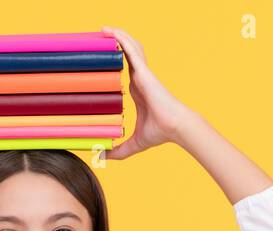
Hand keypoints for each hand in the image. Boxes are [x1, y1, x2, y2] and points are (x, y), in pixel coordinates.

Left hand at [101, 26, 200, 160]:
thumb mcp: (134, 143)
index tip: (98, 57)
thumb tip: (102, 158)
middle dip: (113, 44)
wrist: (175, 127)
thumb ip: (118, 150)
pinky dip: (122, 40)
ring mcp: (143, 73)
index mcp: (137, 89)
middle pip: (125, 55)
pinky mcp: (145, 72)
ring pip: (129, 48)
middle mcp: (140, 78)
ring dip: (117, 36)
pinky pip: (132, 51)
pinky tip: (111, 32)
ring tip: (103, 29)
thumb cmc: (160, 133)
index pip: (122, 70)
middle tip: (96, 38)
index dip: (112, 60)